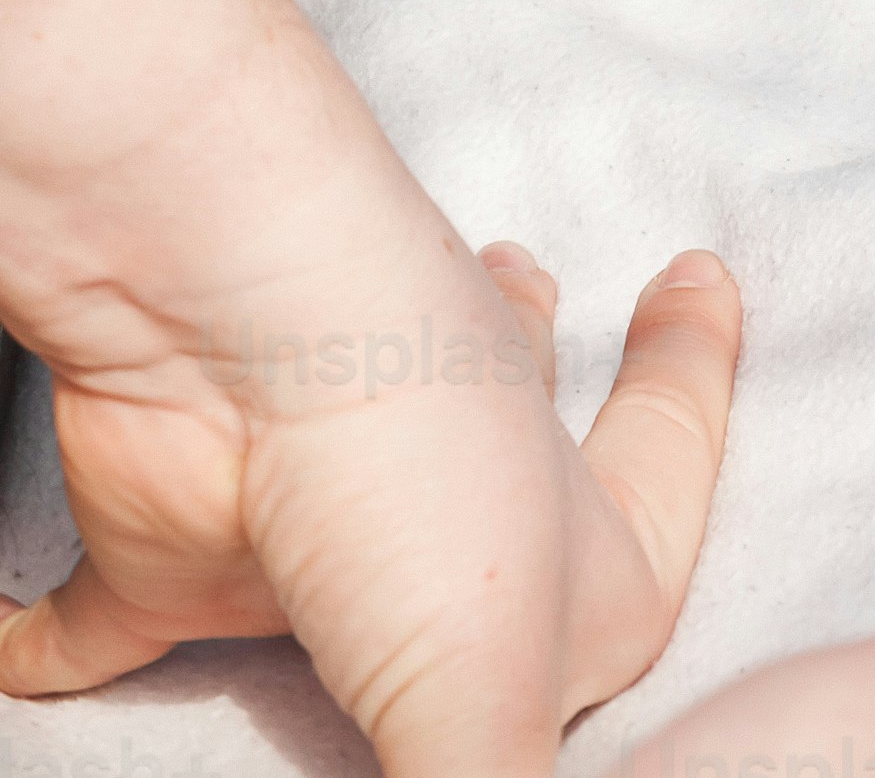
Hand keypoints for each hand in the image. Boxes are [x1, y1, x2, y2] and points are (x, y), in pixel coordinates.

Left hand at [0, 0, 735, 767]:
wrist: (238, 353)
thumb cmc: (414, 491)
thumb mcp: (503, 694)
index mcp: (567, 550)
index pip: (664, 485)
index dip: (693, 395)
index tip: (706, 279)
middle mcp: (452, 526)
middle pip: (532, 462)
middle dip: (571, 396)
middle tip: (576, 292)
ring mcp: (313, 531)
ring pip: (347, 532)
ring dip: (357, 518)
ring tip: (346, 471)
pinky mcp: (168, 554)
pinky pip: (94, 627)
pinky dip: (39, 643)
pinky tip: (7, 659)